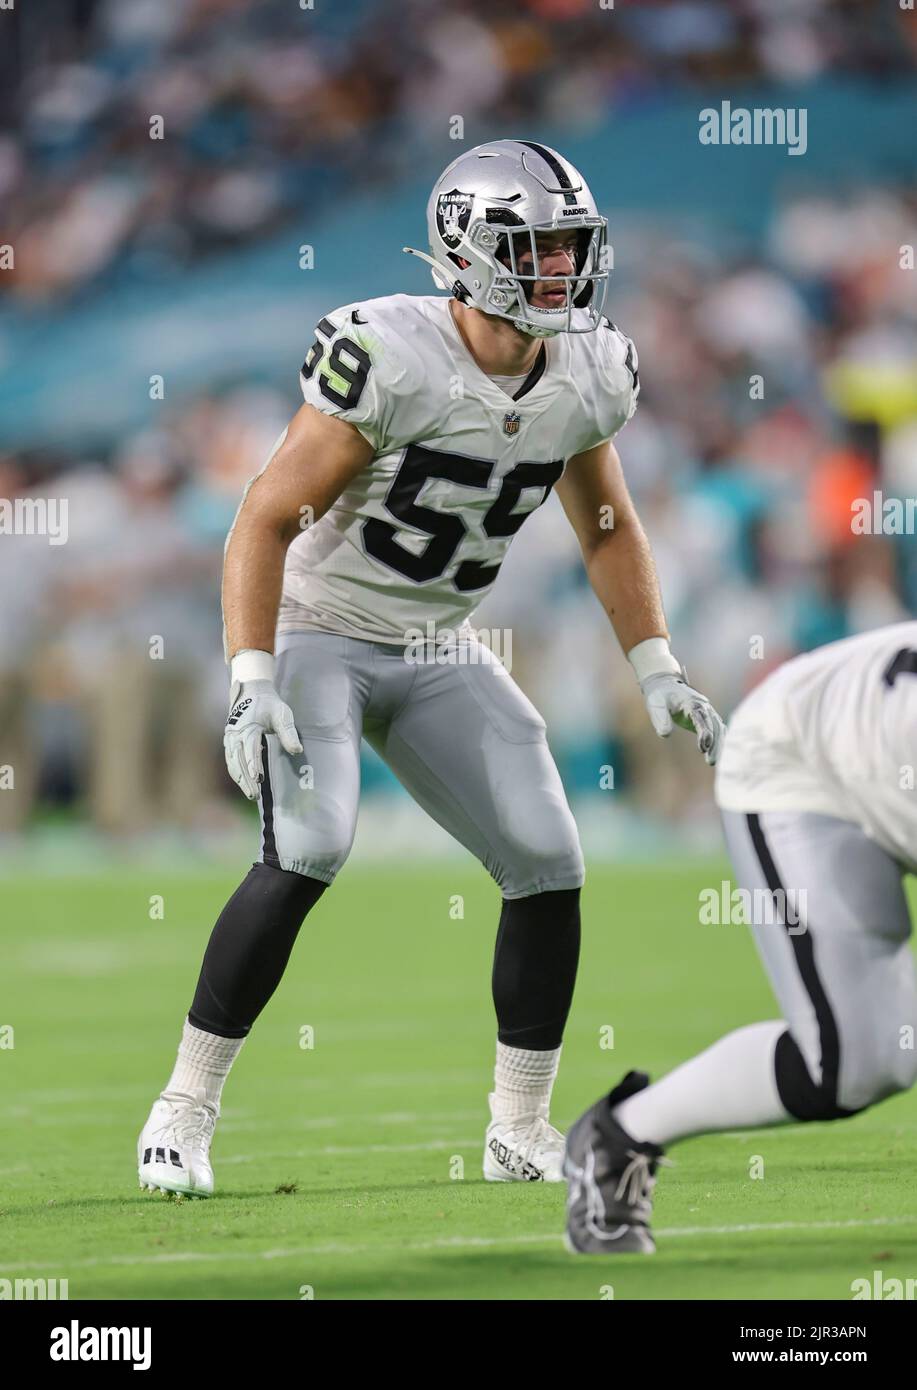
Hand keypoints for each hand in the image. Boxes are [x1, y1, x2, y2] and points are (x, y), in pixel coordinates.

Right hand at [223, 679, 302, 799]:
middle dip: (246, 778)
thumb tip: (297, 750)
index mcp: (248, 726)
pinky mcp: (229, 741)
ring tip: (250, 794)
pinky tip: (243, 783)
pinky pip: (230, 760)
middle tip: (255, 795)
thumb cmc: (269, 703)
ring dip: (240, 779)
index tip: (258, 778)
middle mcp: (235, 734)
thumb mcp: (282, 714)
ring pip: (232, 762)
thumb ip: (288, 732)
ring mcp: (230, 738)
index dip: (254, 764)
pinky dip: (235, 773)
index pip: (250, 749)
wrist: (252, 690)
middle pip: (239, 760)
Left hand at [638, 672, 724, 765]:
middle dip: (715, 743)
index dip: (704, 733)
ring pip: (719, 728)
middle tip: (711, 762)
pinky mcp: (706, 718)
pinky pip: (717, 729)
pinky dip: (719, 741)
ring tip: (712, 762)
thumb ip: (660, 718)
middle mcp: (703, 707)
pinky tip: (715, 754)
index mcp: (691, 702)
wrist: (665, 684)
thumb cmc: (660, 695)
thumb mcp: (656, 704)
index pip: (701, 718)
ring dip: (718, 745)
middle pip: (715, 725)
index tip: (704, 748)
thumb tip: (665, 734)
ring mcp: (707, 712)